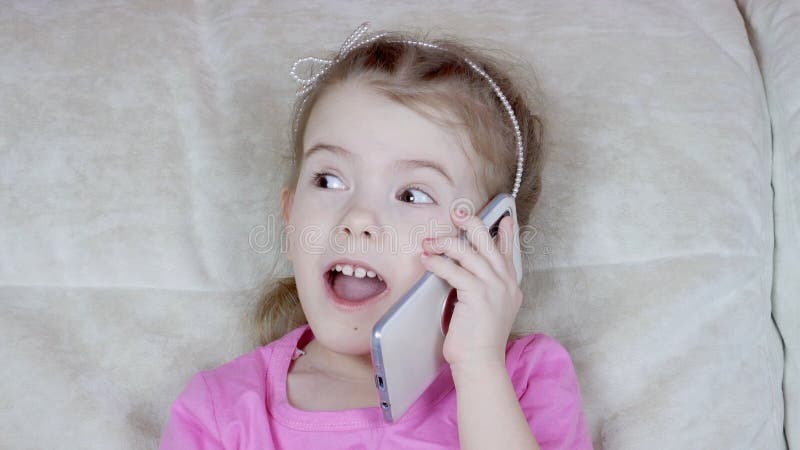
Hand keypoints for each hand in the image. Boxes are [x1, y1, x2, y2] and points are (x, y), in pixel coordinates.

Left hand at [420, 207, 522, 370]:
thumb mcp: (487, 309)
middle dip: (474, 224)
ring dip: (446, 243)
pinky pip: (455, 270)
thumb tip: (464, 269)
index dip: (505, 233)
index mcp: (510, 286)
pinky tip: (427, 259)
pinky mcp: (478, 294)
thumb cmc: (478, 340)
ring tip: (429, 241)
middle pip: (489, 244)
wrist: (480, 362)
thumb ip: (483, 287)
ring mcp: (494, 287)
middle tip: (460, 212)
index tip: (502, 217)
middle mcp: (505, 283)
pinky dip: (438, 262)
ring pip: (469, 253)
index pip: (508, 252)